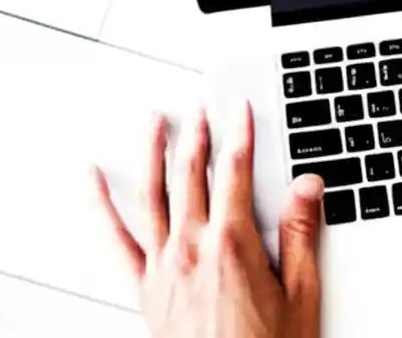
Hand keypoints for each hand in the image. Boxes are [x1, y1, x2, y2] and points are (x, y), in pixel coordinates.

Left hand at [92, 103, 323, 337]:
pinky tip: (93, 182)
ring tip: (155, 124)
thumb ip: (303, 233)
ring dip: (153, 154)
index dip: (239, 135)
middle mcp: (192, 250)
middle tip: (201, 110)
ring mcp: (164, 267)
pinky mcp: (146, 288)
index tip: (238, 110)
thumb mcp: (301, 292)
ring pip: (153, 196)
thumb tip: (308, 186)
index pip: (235, 174)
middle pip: (191, 176)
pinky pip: (117, 240)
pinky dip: (101, 206)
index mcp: (233, 246)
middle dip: (196, 136)